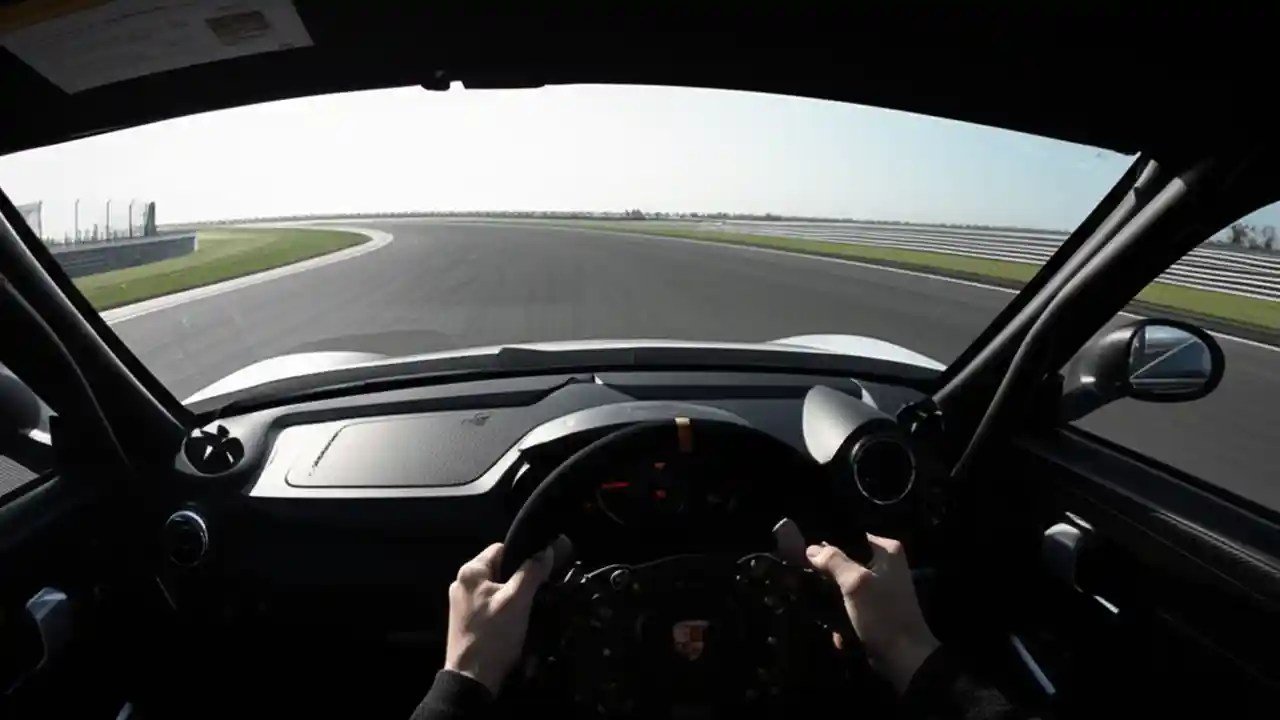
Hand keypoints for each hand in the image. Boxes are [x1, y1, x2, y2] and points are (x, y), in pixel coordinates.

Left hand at [444, 542, 553, 693]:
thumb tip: (545, 550)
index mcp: (470, 572)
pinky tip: (515, 623)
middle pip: (500, 569)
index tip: (540, 570)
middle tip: (538, 592)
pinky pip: (491, 605)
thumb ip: (532, 572)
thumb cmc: (493, 636)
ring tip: (528, 609)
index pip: (502, 549)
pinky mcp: (467, 621)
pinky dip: (505, 610)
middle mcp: (462, 583)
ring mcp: (463, 603)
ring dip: (514, 596)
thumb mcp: (518, 600)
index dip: (523, 556)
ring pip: (497, 589)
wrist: (473, 680)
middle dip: (520, 579)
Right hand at [806, 534, 939, 693]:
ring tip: (822, 613)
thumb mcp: (856, 583)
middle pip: (845, 562)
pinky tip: (840, 633)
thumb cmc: (882, 614)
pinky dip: (843, 618)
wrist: (905, 658)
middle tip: (809, 587)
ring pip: (844, 587)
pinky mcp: (875, 610)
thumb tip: (812, 549)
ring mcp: (881, 589)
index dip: (828, 547)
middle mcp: (886, 565)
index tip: (808, 560)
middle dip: (828, 579)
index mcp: (886, 551)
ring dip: (833, 603)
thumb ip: (833, 561)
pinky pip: (850, 606)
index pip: (850, 537)